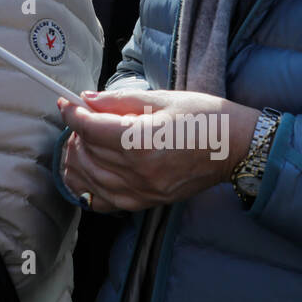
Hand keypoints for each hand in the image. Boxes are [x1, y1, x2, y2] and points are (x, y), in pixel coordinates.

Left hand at [58, 89, 258, 211]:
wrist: (236, 147)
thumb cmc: (204, 116)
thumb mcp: (161, 99)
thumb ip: (118, 101)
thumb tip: (86, 100)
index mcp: (142, 142)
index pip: (90, 129)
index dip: (72, 114)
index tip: (65, 104)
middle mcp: (139, 172)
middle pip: (87, 154)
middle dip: (75, 134)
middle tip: (80, 118)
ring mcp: (143, 192)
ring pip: (90, 179)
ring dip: (78, 158)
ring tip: (81, 141)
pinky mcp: (148, 202)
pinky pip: (104, 201)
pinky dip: (89, 186)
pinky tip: (87, 171)